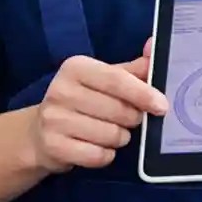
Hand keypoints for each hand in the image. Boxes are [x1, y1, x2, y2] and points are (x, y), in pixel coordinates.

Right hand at [30, 39, 166, 172]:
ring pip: (111, 135)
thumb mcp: (104, 79)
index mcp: (75, 67)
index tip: (161, 106)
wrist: (40, 132)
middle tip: (127, 118)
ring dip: (119, 138)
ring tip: (109, 132)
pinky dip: (106, 155)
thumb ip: (133, 68)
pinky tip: (97, 146)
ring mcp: (54, 119)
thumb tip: (154, 46)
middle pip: (118, 110)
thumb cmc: (81, 101)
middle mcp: (61, 90)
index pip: (116, 80)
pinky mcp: (54, 146)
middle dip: (132, 119)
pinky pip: (97, 156)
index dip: (142, 93)